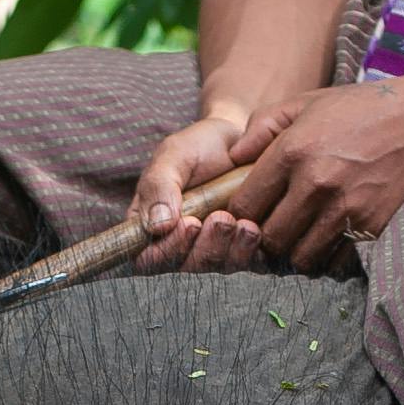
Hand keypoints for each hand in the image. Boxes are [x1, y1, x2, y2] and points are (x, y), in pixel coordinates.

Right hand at [133, 105, 294, 272]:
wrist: (242, 138)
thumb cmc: (200, 145)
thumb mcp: (173, 155)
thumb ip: (159, 186)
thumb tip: (157, 226)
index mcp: (152, 226)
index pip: (148, 259)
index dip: (166, 252)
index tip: (189, 223)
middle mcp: (180, 243)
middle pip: (185, 267)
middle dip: (205, 247)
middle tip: (222, 217)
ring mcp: (212, 249)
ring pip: (217, 267)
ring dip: (231, 249)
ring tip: (244, 223)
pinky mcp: (243, 249)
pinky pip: (247, 263)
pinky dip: (251, 251)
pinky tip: (256, 229)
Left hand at [225, 72, 403, 271]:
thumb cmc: (359, 108)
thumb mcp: (305, 103)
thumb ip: (262, 127)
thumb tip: (232, 159)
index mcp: (293, 151)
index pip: (245, 206)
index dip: (240, 215)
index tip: (248, 213)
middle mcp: (316, 183)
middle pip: (269, 239)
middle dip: (266, 238)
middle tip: (272, 229)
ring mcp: (345, 208)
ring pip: (300, 257)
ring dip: (296, 251)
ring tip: (299, 236)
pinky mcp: (370, 225)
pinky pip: (334, 260)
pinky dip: (327, 256)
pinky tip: (328, 239)